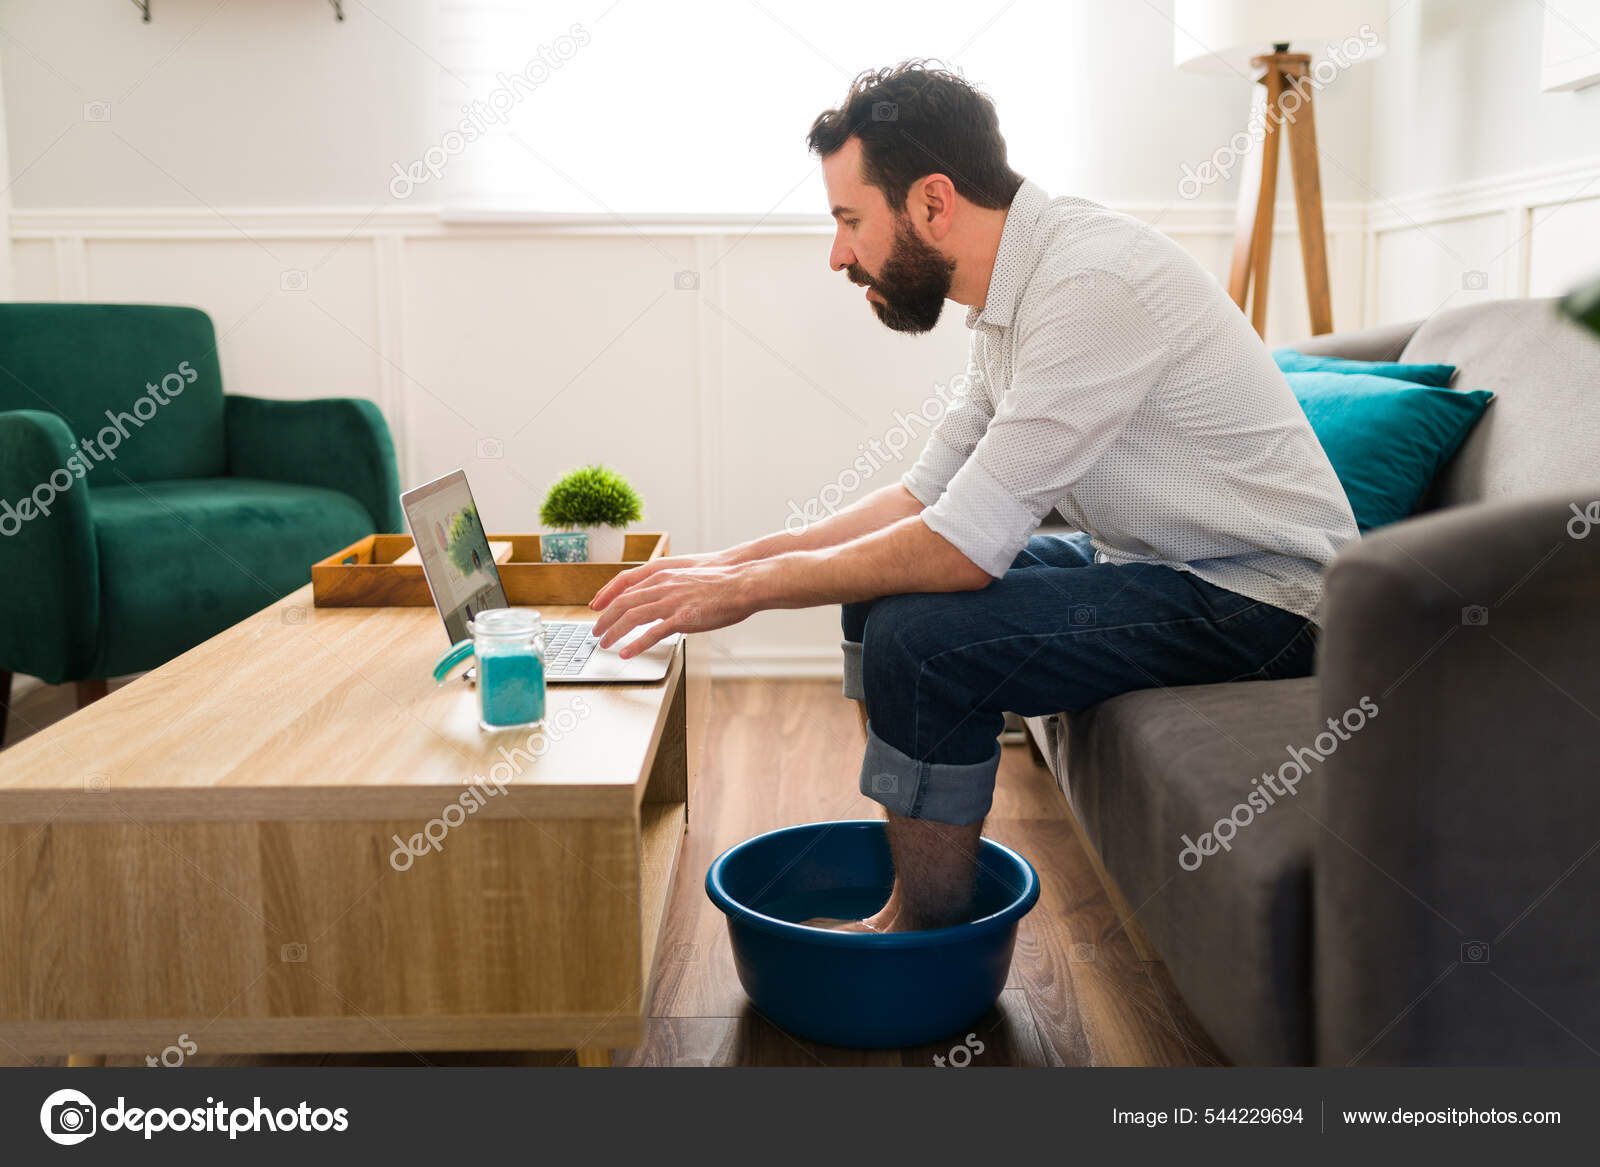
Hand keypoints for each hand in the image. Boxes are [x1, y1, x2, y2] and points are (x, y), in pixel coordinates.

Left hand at [588, 560, 762, 657]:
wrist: (743, 581)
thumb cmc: (721, 580)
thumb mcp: (688, 575)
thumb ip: (670, 585)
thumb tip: (659, 596)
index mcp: (662, 573)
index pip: (624, 582)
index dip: (606, 594)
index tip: (595, 606)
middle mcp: (662, 585)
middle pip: (622, 602)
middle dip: (605, 619)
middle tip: (596, 632)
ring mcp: (671, 601)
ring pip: (632, 617)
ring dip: (614, 632)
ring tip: (605, 644)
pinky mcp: (683, 618)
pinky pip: (653, 633)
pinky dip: (636, 644)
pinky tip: (627, 653)